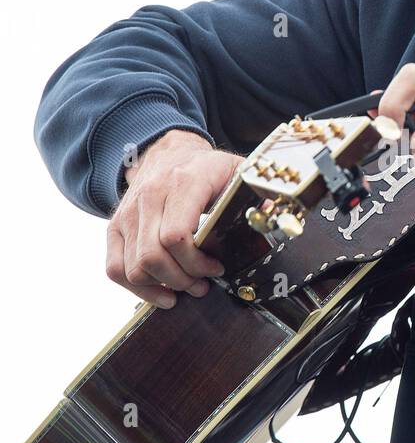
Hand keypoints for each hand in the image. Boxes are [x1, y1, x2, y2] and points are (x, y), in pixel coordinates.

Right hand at [106, 130, 240, 308]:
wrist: (170, 151)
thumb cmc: (208, 169)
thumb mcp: (237, 173)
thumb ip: (255, 196)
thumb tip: (270, 218)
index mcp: (183, 182)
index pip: (176, 236)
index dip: (197, 263)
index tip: (217, 268)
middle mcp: (150, 196)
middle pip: (153, 257)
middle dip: (182, 280)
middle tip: (203, 284)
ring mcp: (128, 212)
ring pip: (134, 267)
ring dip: (162, 286)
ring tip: (186, 287)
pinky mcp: (115, 226)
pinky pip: (115, 268)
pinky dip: (137, 288)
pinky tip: (162, 291)